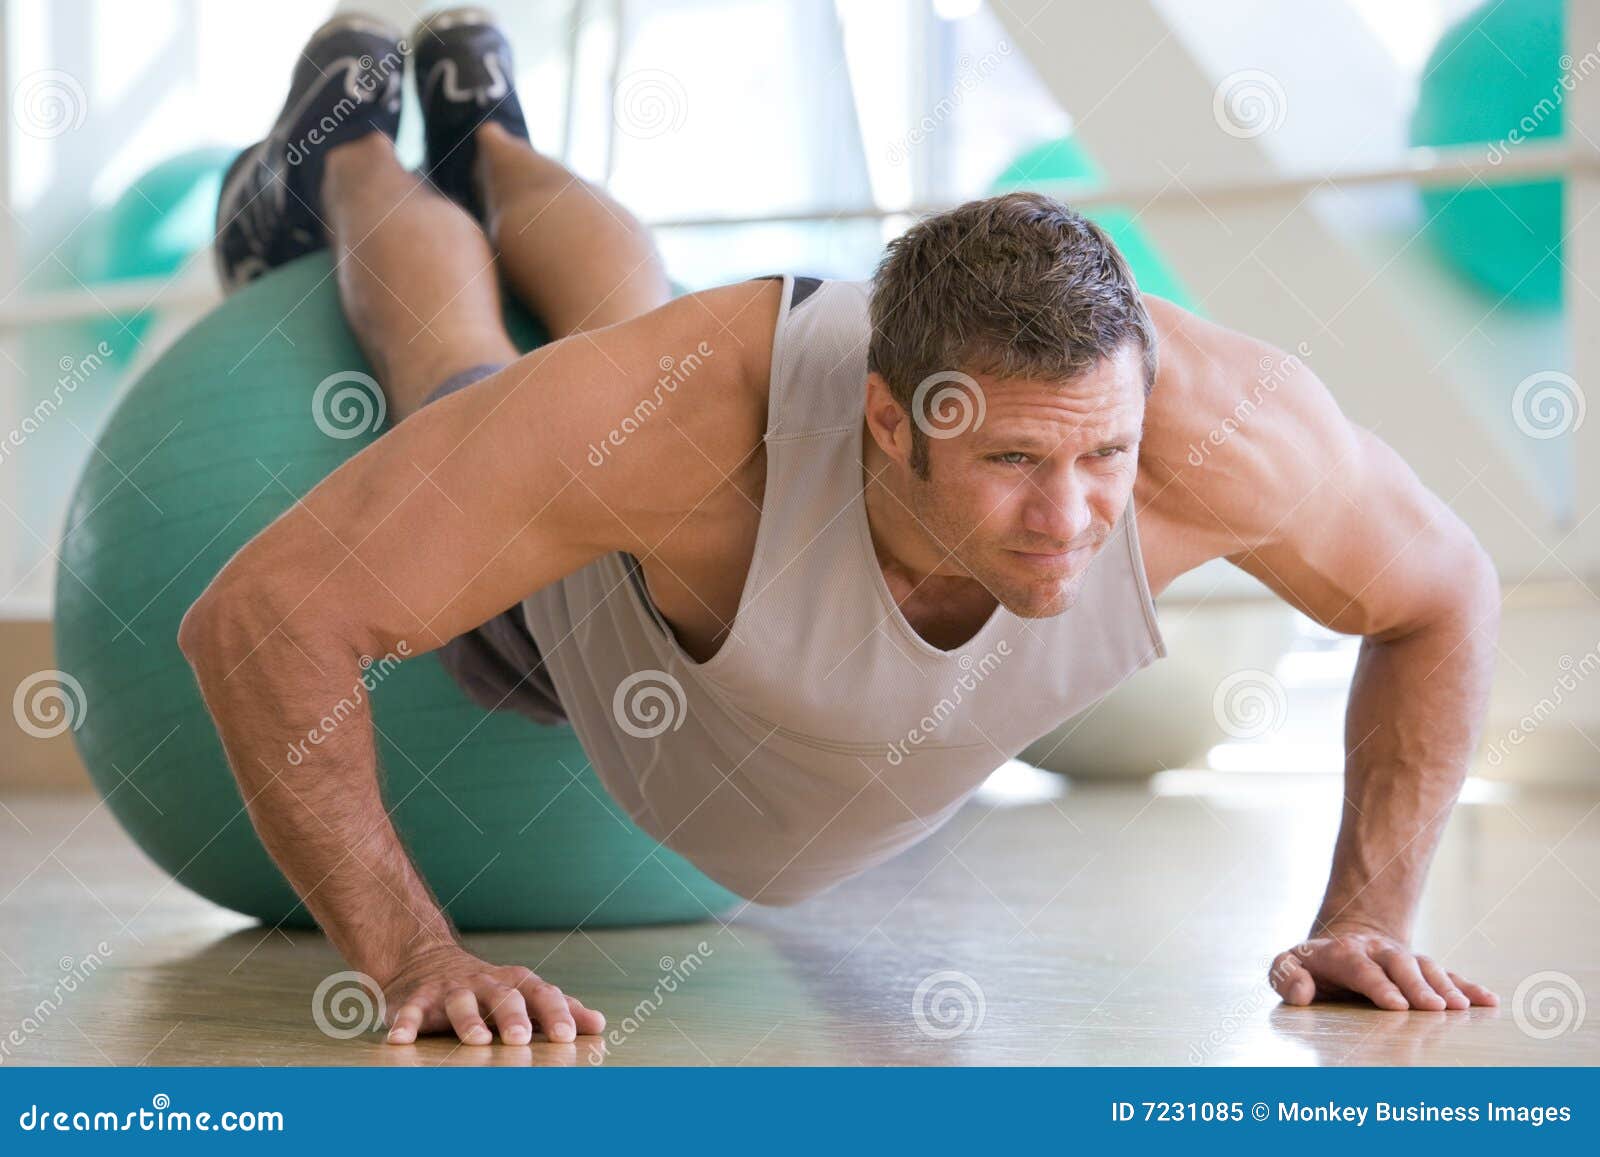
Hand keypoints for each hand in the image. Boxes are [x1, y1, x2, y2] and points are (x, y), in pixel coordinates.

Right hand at [380, 943, 605, 1044]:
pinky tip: (401, 1040)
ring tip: (476, 1041)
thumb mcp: (525, 995)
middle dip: (513, 1018)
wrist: (430, 961)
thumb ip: (561, 1010)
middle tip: (521, 1040)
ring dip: (468, 1020)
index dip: (556, 1014)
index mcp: (517, 984)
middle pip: (504, 997)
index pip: (542, 996)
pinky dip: (407, 1023)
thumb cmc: (489, 989)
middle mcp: (487, 984)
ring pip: (461, 1001)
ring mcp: (452, 989)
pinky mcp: (418, 998)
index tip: (569, 1036)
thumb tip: (600, 1024)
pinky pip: (413, 1009)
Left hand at [1269, 924, 1497, 1009]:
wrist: (1344, 940)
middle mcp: (1377, 952)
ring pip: (1427, 968)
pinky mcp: (1422, 970)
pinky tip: (1488, 1002)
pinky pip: (1449, 976)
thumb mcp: (1286, 964)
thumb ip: (1286, 978)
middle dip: (1418, 987)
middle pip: (1401, 966)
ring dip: (1446, 988)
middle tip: (1436, 1009)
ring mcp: (1403, 959)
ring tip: (1461, 1009)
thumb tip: (1302, 993)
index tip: (1397, 1006)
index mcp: (1342, 953)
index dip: (1379, 986)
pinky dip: (1468, 988)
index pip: (1361, 968)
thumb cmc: (1311, 965)